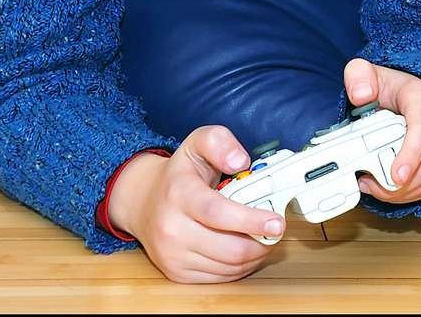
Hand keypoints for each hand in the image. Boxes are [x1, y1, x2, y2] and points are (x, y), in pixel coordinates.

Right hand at [107, 126, 278, 283]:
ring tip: (264, 238)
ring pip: (229, 266)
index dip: (251, 220)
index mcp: (179, 194)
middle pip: (229, 248)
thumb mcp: (198, 143)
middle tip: (277, 230)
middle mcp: (171, 228)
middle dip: (262, 242)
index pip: (217, 213)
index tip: (277, 223)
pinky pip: (219, 278)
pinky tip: (246, 250)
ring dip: (255, 255)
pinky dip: (240, 267)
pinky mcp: (176, 273)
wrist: (143, 202)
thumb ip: (220, 143)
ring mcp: (172, 254)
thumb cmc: (179, 174)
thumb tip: (240, 161)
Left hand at [342, 58, 420, 205]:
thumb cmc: (393, 87)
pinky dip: (412, 193)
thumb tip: (361, 95)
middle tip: (368, 184)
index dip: (410, 155)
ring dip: (401, 191)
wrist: (419, 89)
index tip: (396, 176)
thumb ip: (359, 77)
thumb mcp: (370, 74)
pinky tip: (392, 188)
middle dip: (396, 184)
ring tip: (374, 185)